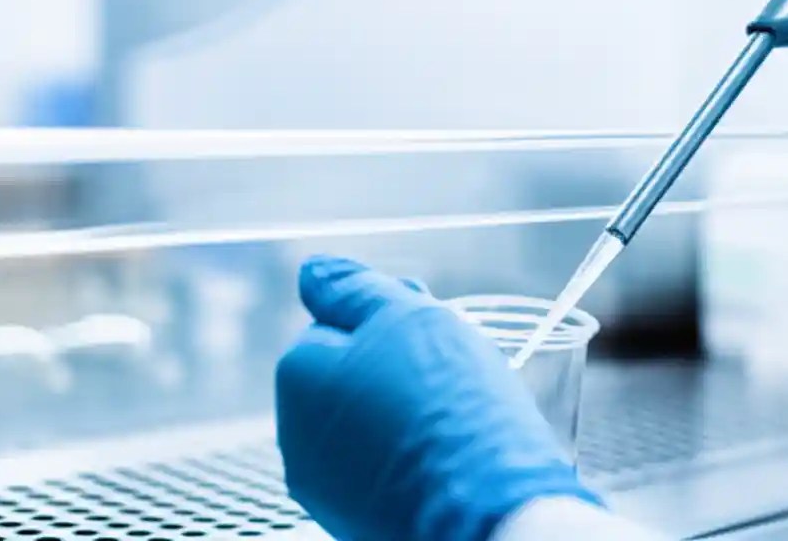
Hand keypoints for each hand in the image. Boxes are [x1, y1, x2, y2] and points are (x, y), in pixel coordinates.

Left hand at [275, 257, 599, 540]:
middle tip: (453, 371)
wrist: (490, 515)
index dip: (392, 319)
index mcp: (298, 376)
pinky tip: (451, 459)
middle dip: (398, 365)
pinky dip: (416, 460)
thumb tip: (313, 271)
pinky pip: (387, 472)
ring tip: (458, 419)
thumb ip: (353, 288)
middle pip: (352, 376)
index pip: (340, 324)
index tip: (432, 330)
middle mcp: (298, 438)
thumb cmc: (453, 410)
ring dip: (409, 414)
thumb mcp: (406, 316)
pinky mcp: (359, 524)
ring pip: (371, 425)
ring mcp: (327, 489)